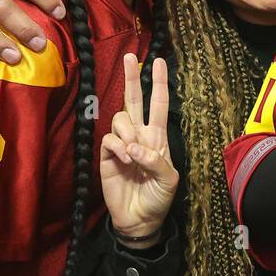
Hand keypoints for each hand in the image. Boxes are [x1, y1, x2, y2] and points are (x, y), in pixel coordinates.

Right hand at [99, 54, 177, 241]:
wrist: (139, 218)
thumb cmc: (158, 197)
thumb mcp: (169, 180)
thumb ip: (156, 161)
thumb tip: (136, 147)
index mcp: (158, 137)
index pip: (158, 104)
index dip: (158, 84)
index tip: (158, 62)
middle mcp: (139, 135)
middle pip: (134, 101)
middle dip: (132, 79)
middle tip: (129, 57)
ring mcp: (122, 144)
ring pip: (120, 119)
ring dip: (128, 132)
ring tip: (134, 154)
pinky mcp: (107, 156)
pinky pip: (109, 139)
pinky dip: (118, 146)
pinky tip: (125, 159)